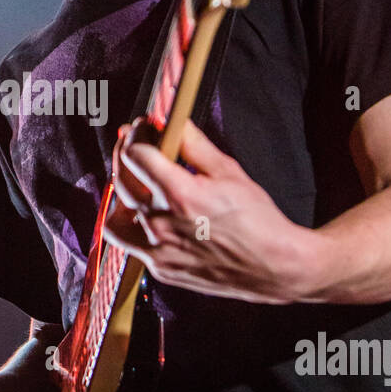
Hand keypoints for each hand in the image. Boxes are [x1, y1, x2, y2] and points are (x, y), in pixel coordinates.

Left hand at [102, 117, 310, 302]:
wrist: (274, 266)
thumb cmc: (257, 219)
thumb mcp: (229, 171)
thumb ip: (195, 144)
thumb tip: (172, 121)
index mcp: (180, 194)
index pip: (137, 155)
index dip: (138, 134)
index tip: (144, 127)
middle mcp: (162, 224)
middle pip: (122, 181)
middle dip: (125, 155)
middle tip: (135, 144)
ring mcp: (158, 251)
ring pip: (116, 219)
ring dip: (121, 197)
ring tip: (136, 186)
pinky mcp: (162, 269)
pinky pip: (133, 245)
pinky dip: (136, 227)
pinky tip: (151, 217)